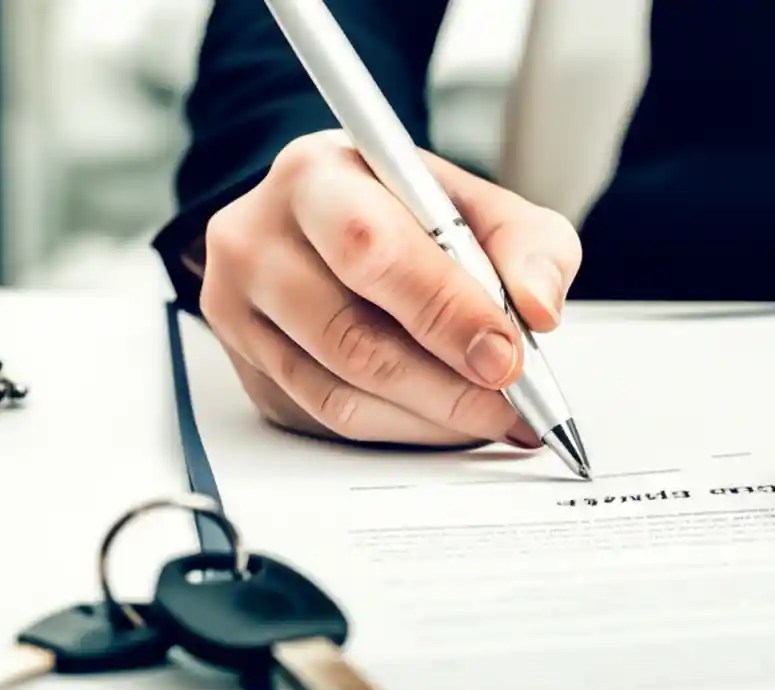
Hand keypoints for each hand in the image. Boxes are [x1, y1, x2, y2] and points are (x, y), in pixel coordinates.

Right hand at [199, 130, 580, 446]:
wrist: (335, 225)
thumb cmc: (409, 213)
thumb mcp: (482, 207)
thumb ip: (528, 246)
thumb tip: (538, 307)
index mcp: (316, 176)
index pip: (372, 251)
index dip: (445, 312)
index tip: (506, 356)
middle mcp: (258, 240)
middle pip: (350, 337)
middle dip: (447, 384)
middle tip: (510, 404)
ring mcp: (236, 310)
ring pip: (339, 393)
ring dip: (431, 418)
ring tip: (493, 416)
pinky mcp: (246, 366)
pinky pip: (327, 419)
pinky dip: (401, 428)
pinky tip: (446, 419)